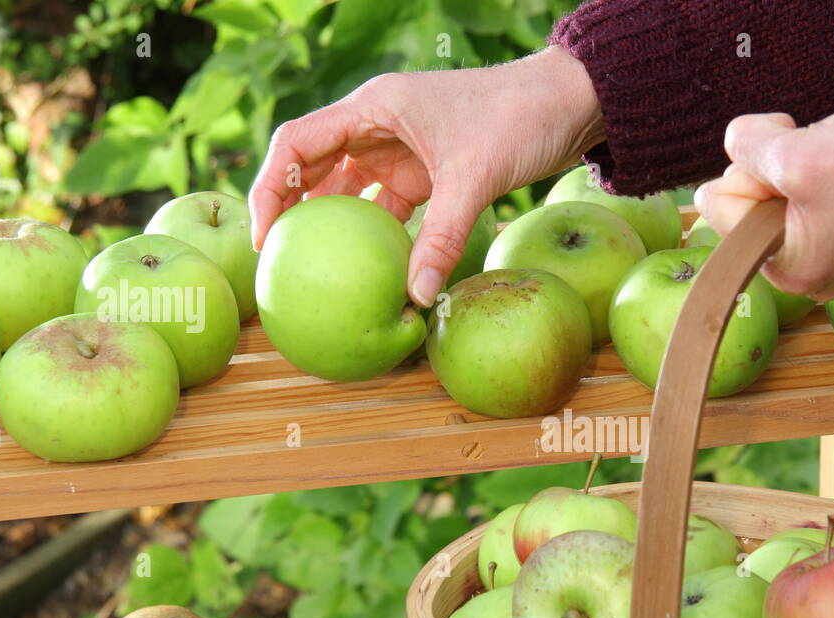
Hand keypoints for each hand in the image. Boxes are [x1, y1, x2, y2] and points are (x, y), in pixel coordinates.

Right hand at [248, 46, 603, 306]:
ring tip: (310, 269)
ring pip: (349, 188)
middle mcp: (379, 125)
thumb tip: (416, 296)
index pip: (297, 143)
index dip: (270, 187)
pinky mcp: (427, 173)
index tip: (264, 236)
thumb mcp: (475, 178)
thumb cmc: (519, 119)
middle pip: (313, 167)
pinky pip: (387, 207)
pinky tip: (368, 270)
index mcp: (374, 107)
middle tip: (276, 261)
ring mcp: (402, 149)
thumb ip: (442, 237)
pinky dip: (376, 236)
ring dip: (332, 225)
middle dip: (290, 210)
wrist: (570, 105)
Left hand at [695, 91, 833, 300]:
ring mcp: (829, 249)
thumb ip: (743, 148)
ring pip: (774, 191)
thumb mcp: (794, 153)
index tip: (791, 158)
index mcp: (791, 271)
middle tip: (818, 156)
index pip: (720, 206)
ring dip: (794, 159)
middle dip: (770, 166)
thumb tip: (734, 148)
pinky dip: (815, 163)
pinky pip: (804, 190)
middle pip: (746, 202)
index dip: (747, 167)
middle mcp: (808, 272)